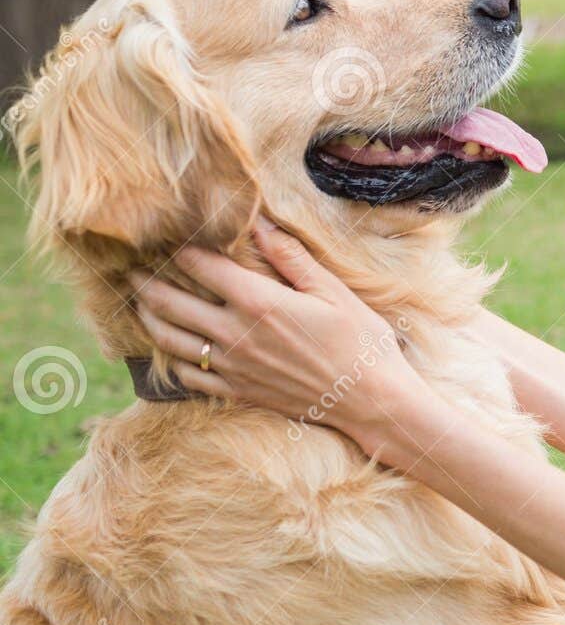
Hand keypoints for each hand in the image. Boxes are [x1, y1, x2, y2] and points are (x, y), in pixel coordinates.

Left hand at [129, 217, 421, 439]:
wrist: (370, 400)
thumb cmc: (360, 341)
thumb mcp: (334, 291)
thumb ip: (291, 257)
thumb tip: (261, 223)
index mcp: (259, 302)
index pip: (202, 266)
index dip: (180, 249)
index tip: (166, 237)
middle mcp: (236, 334)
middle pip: (170, 303)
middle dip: (146, 282)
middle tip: (133, 269)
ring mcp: (232, 367)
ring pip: (170, 340)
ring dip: (148, 318)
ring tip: (141, 304)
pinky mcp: (237, 392)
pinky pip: (188, 376)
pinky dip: (171, 358)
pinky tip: (172, 348)